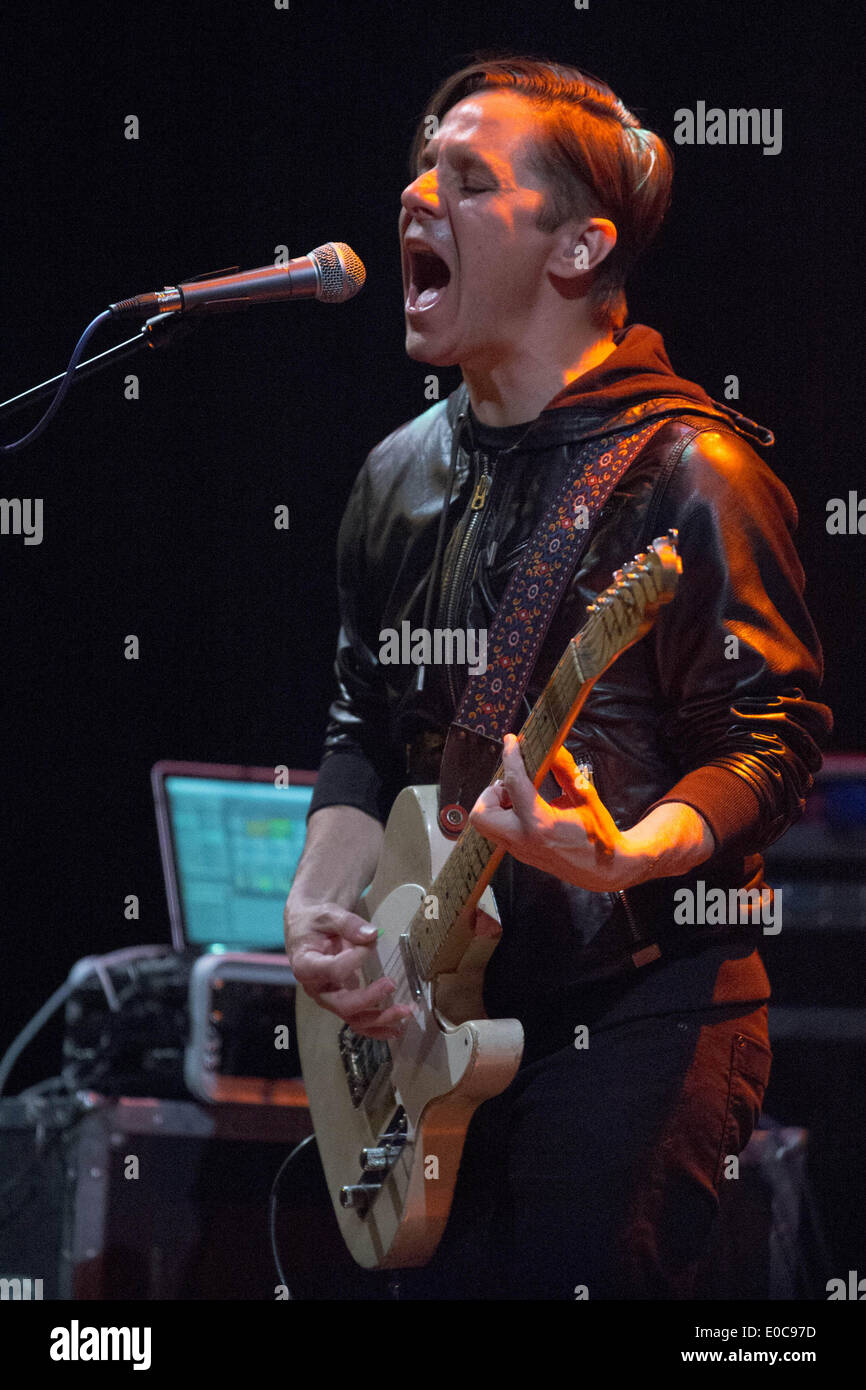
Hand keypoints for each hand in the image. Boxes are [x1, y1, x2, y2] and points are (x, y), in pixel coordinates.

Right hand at [286, 901, 413, 1039]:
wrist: (308, 930)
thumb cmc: (315, 922)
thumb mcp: (327, 914)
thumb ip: (348, 924)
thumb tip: (371, 935)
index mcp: (307, 966)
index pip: (333, 970)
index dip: (355, 959)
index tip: (370, 943)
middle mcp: (317, 989)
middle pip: (343, 1005)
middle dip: (370, 999)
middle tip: (391, 984)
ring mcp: (330, 998)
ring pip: (354, 1018)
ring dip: (381, 1019)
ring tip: (405, 1012)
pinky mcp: (342, 1001)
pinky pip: (359, 1020)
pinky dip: (378, 1028)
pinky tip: (397, 1029)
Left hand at [468, 734, 635, 891]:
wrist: (604, 870)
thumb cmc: (598, 834)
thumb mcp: (586, 797)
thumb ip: (565, 770)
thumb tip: (553, 747)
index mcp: (540, 824)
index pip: (514, 783)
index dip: (511, 757)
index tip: (511, 741)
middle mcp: (523, 839)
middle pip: (481, 813)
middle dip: (490, 793)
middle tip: (512, 785)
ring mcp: (518, 850)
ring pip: (485, 825)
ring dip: (495, 805)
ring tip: (521, 797)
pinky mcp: (519, 854)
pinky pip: (498, 831)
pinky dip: (504, 815)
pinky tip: (527, 809)